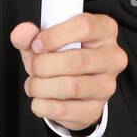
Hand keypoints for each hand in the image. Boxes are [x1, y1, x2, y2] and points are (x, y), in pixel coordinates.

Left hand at [9, 13, 127, 131]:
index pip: (85, 27)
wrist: (72, 88)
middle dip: (44, 64)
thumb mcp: (46, 39)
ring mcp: (107, 85)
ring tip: (33, 84)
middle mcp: (112, 57)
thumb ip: (30, 34)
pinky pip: (66, 110)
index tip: (37, 44)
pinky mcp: (95, 109)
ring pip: (71, 87)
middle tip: (33, 66)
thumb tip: (24, 33)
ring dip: (42, 86)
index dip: (56, 36)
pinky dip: (44, 105)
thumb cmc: (63, 56)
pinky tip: (40, 99)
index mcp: (105, 30)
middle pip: (77, 60)